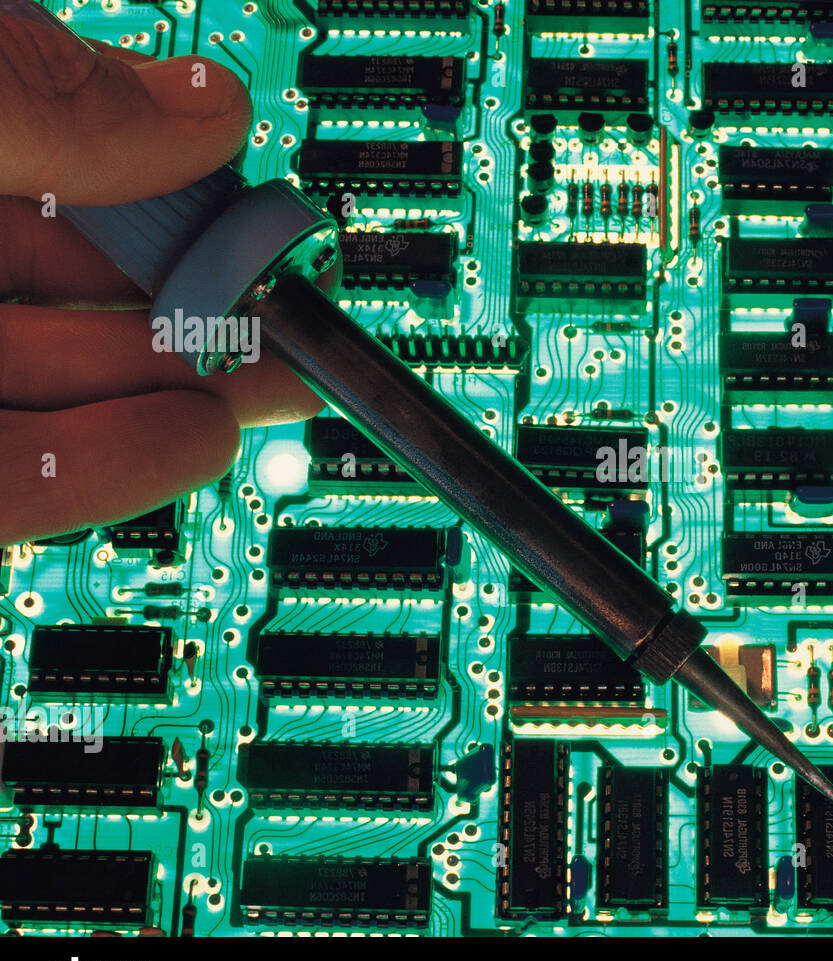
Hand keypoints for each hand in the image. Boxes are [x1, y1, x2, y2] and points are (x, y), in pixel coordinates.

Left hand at [0, 17, 323, 546]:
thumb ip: (47, 97)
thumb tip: (205, 106)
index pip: (44, 159)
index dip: (159, 184)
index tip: (248, 203)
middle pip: (69, 288)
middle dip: (195, 301)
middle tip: (297, 316)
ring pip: (53, 391)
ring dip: (177, 389)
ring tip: (275, 385)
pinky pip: (15, 484)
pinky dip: (113, 468)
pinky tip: (196, 443)